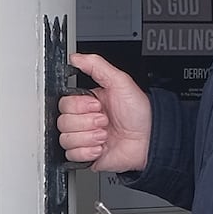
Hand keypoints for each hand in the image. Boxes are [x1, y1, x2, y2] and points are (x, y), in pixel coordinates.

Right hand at [56, 53, 151, 172]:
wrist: (150, 138)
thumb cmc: (139, 112)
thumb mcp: (120, 81)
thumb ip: (96, 65)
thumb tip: (76, 57)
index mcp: (87, 103)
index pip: (64, 103)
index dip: (80, 106)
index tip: (97, 105)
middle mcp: (83, 120)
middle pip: (62, 122)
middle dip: (87, 122)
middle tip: (104, 120)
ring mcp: (84, 138)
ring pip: (65, 139)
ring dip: (88, 137)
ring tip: (105, 135)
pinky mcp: (86, 156)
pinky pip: (71, 155)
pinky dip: (87, 152)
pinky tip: (101, 147)